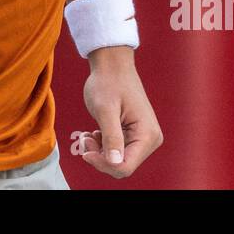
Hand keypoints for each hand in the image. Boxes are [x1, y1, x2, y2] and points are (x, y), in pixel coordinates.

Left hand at [75, 46, 161, 178]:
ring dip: (98, 151)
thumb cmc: (108, 82)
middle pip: (121, 166)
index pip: (125, 166)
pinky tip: (92, 133)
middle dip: (99, 157)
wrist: (112, 66)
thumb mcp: (105, 110)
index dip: (103, 164)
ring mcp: (143, 138)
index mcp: (147, 135)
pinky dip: (102, 146)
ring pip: (117, 160)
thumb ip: (111, 137)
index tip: (85, 151)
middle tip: (84, 138)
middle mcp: (150, 139)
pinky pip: (117, 151)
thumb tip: (114, 163)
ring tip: (86, 134)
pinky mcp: (134, 136)